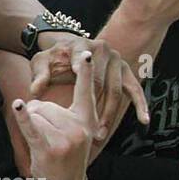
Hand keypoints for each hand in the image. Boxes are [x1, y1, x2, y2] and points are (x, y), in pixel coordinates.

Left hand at [13, 50, 97, 179]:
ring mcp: (65, 138)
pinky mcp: (48, 147)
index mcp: (86, 120)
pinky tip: (17, 105)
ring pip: (36, 114)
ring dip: (31, 124)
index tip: (86, 53)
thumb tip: (34, 102)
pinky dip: (22, 116)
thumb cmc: (65, 155)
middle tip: (48, 137)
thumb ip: (63, 113)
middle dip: (38, 116)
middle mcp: (79, 128)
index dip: (85, 72)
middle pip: (46, 105)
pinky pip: (31, 127)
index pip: (85, 92)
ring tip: (43, 143)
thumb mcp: (73, 133)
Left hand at [29, 35, 149, 142]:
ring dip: (109, 114)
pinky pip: (135, 89)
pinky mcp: (126, 71)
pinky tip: (143, 120)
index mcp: (80, 45)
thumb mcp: (42, 62)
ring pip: (115, 91)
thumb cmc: (55, 59)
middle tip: (88, 129)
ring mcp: (116, 61)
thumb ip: (39, 75)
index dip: (82, 67)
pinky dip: (140, 104)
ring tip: (100, 134)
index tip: (78, 73)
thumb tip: (34, 91)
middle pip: (100, 82)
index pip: (80, 57)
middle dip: (94, 107)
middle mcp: (102, 50)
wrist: (73, 50)